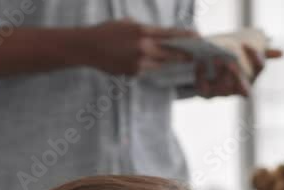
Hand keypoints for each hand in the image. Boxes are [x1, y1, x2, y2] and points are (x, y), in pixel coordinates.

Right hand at [79, 20, 194, 75]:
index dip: (184, 37)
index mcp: (142, 30)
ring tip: (178, 61)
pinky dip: (149, 67)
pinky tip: (148, 64)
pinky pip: (147, 70)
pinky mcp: (132, 72)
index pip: (169, 34)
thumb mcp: (126, 24)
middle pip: (170, 52)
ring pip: (160, 63)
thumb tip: (156, 36)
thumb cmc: (105, 32)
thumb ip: (143, 30)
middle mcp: (143, 46)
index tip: (196, 37)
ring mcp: (138, 61)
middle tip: (194, 55)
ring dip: (168, 62)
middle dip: (183, 54)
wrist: (87, 47)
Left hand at [194, 46, 282, 97]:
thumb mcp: (244, 56)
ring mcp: (221, 93)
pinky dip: (201, 77)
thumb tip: (281, 53)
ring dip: (221, 76)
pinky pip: (204, 90)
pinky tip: (199, 63)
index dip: (255, 58)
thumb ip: (261, 53)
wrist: (207, 72)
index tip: (247, 45)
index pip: (259, 67)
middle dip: (237, 75)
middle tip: (231, 63)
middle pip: (242, 86)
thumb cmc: (230, 62)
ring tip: (216, 60)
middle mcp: (238, 89)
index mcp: (251, 78)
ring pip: (224, 90)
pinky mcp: (206, 94)